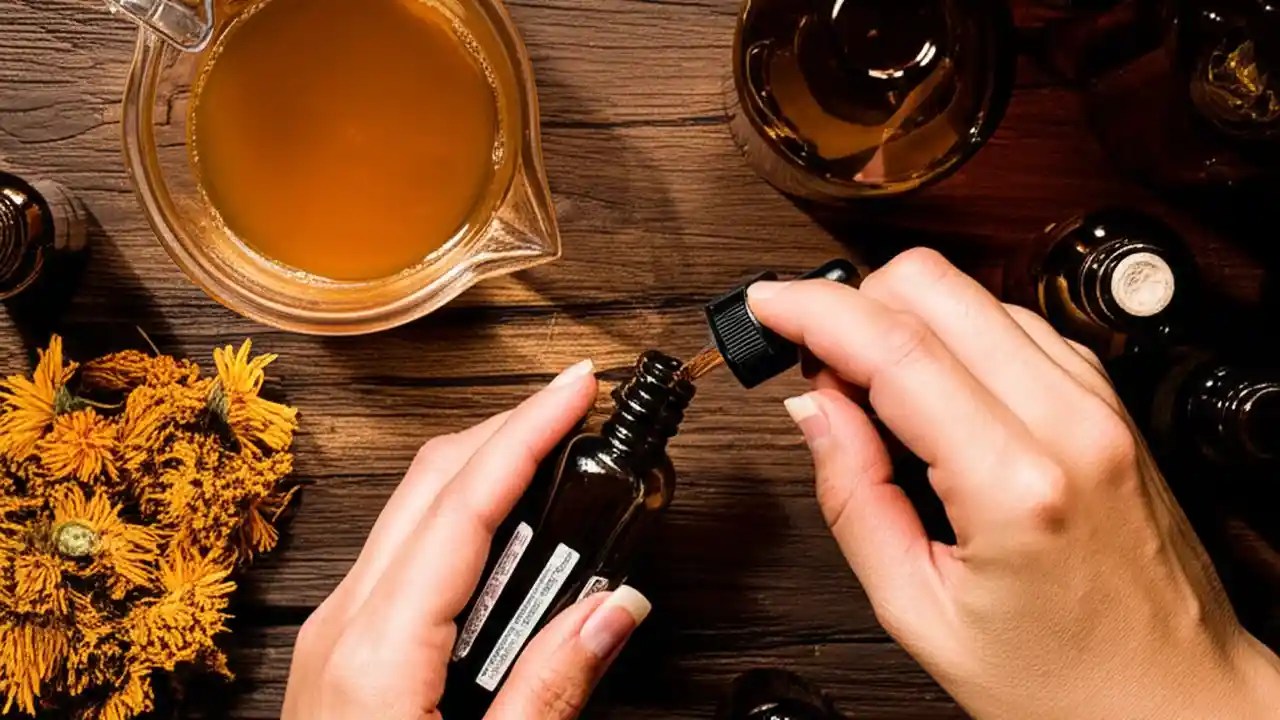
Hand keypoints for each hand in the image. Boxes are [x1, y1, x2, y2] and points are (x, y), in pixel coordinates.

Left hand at [282, 360, 650, 719]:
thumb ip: (552, 685)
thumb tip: (611, 605)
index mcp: (380, 646)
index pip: (466, 503)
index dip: (527, 430)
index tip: (576, 386)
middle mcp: (346, 621)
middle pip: (431, 482)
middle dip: (509, 428)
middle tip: (579, 411)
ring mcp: (337, 630)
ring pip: (414, 509)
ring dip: (486, 470)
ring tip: (558, 461)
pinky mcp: (345, 648)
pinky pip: (405, 551)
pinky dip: (461, 520)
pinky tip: (507, 536)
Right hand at [749, 249, 1279, 719]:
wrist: (1176, 700)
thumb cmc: (1065, 683)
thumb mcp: (920, 611)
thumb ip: (855, 499)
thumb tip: (814, 411)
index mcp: (1018, 484)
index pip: (896, 349)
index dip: (813, 310)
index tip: (767, 306)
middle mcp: (1070, 423)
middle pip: (936, 287)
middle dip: (854, 303)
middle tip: (815, 363)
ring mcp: (1099, 405)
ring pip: (974, 293)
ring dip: (903, 320)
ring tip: (872, 395)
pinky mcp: (1109, 404)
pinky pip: (1013, 326)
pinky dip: (953, 338)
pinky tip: (928, 393)